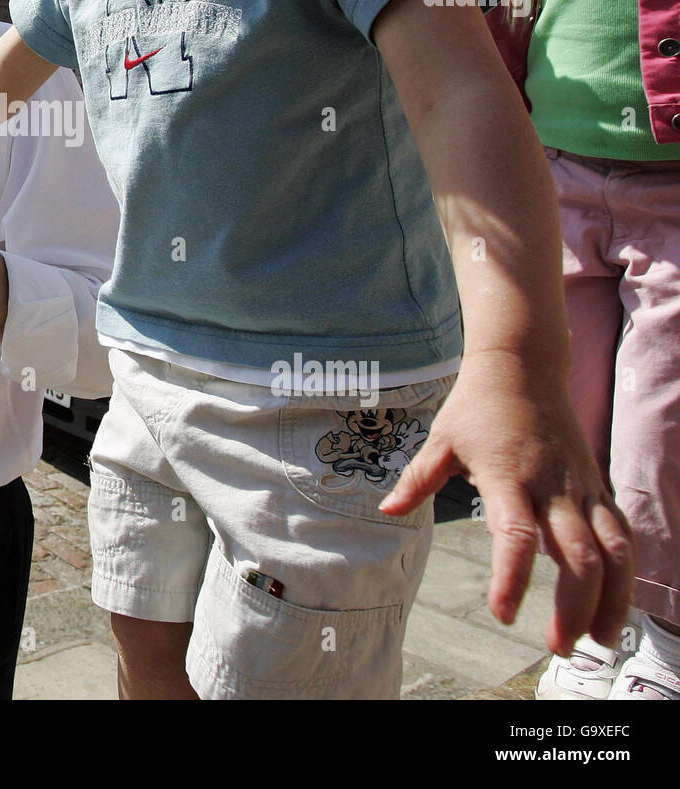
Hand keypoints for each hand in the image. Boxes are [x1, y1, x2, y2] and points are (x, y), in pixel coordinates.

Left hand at [379, 349, 634, 656]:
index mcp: (507, 476)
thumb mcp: (441, 438)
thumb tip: (385, 510)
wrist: (524, 365)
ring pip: (614, 551)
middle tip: (558, 646)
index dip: (512, 579)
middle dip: (575, 608)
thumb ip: (417, 479)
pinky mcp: (597, 486)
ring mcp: (580, 487)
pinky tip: (617, 603)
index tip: (504, 615)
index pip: (516, 536)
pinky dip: (627, 571)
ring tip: (600, 641)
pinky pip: (622, 534)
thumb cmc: (477, 405)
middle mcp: (552, 486)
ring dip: (613, 600)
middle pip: (579, 556)